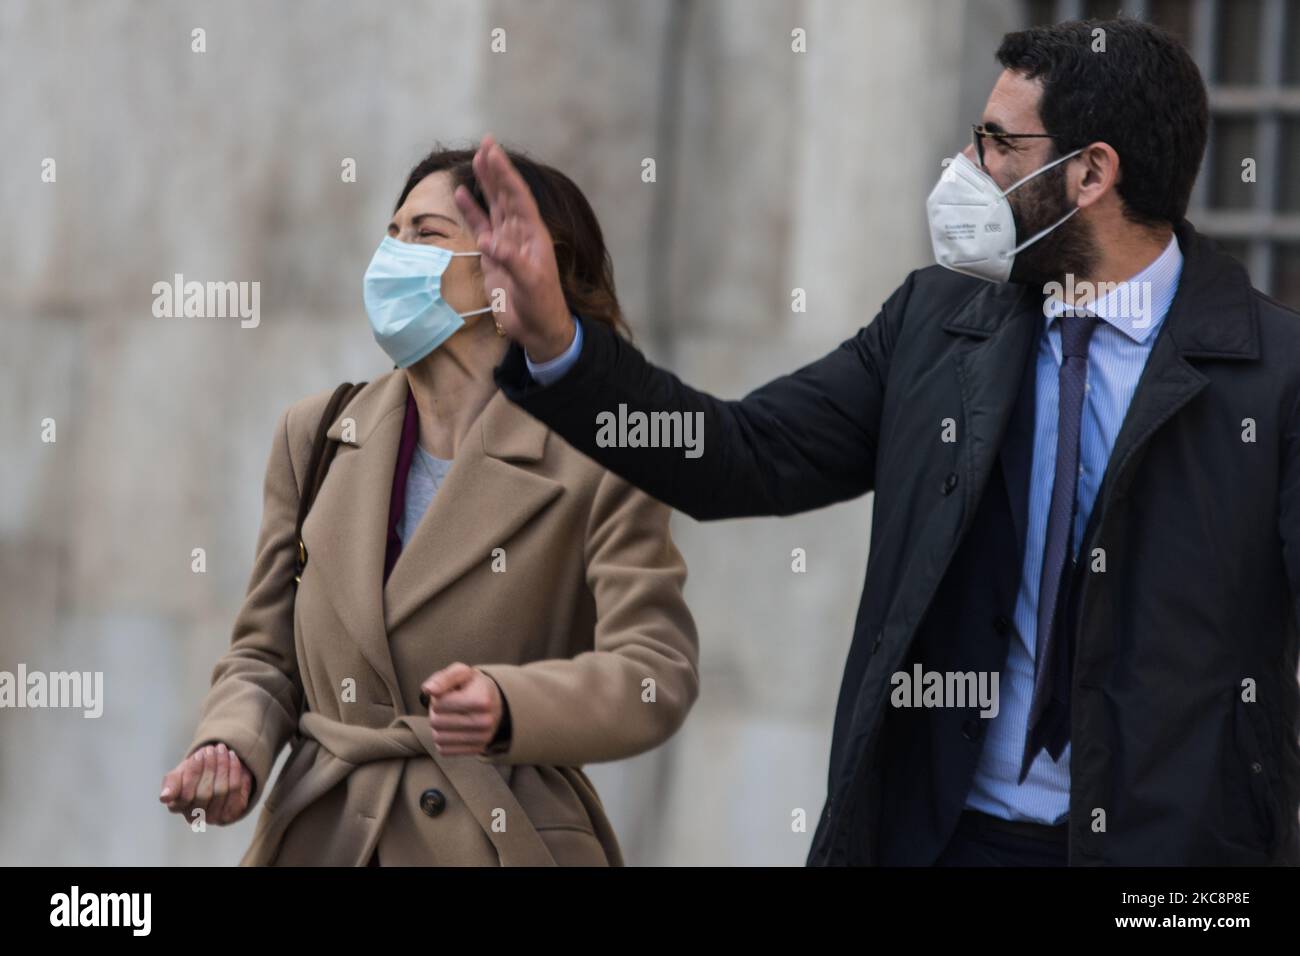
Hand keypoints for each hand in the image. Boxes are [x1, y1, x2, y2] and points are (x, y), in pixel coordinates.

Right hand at [159, 742, 252, 825]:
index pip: (185, 795)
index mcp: (177, 808)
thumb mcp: (178, 774)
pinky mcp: (231, 812)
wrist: (214, 774)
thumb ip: (171, 783)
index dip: (193, 774)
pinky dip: (234, 771)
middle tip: (212, 749)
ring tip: (222, 749)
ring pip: (221, 790)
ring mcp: (213, 817)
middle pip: (204, 793)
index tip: (198, 755)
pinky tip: (232, 757)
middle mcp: (194, 817)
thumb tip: (165, 797)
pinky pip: (235, 790)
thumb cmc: (190, 774)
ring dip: (223, 766)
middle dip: (209, 768)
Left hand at [421, 662, 502, 755]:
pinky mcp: (477, 749)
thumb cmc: (473, 685)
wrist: (495, 702)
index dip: (438, 697)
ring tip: (450, 717)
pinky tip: (452, 730)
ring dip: (438, 727)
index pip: (439, 705)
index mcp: (482, 701)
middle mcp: (485, 722)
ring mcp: (482, 738)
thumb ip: (443, 678)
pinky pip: (444, 750)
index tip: (449, 694)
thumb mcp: (461, 673)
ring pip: (438, 738)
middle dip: (436, 712)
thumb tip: (428, 690)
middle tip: (447, 706)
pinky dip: (443, 740)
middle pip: (436, 722)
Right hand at [453, 133, 574, 361]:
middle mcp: (520, 233)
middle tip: (486, 143)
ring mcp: (506, 242)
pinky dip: (472, 210)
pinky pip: (481, 226)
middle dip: (496, 169)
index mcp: (533, 234)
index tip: (493, 151)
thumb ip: (510, 260)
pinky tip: (462, 194)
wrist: (538, 327)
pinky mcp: (493, 256)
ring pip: (494, 206)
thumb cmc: (541, 305)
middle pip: (506, 194)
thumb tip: (486, 240)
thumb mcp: (530, 283)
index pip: (517, 197)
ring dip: (485, 184)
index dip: (505, 174)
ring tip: (476, 160)